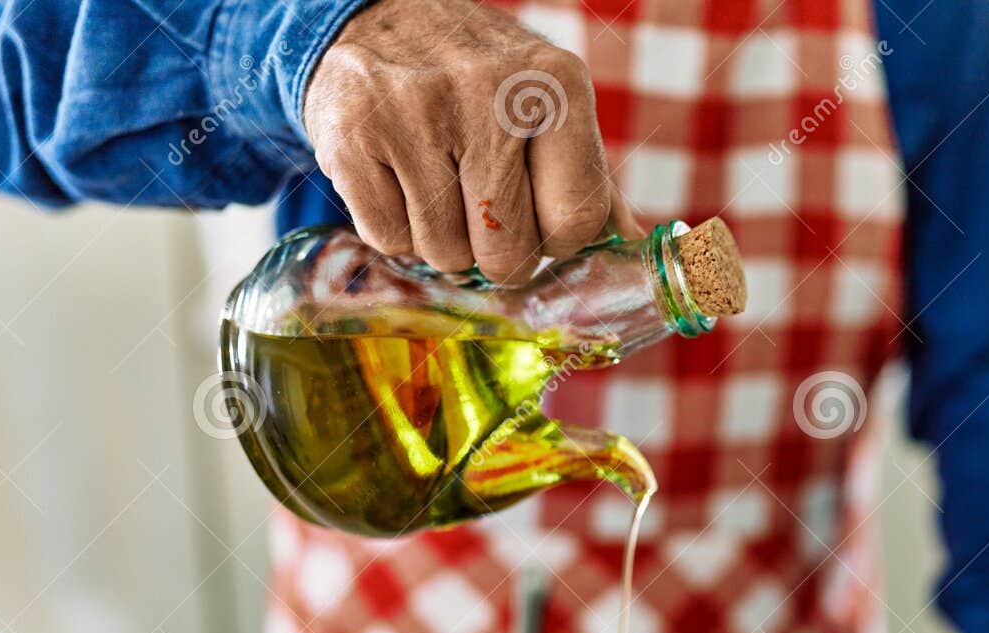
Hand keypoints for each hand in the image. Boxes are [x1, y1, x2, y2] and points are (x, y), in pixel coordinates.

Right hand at [303, 0, 640, 279]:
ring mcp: (414, 112)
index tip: (534, 214)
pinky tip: (398, 177)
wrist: (380, 18)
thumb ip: (593, 184)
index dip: (553, 239)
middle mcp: (486, 92)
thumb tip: (636, 248)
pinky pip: (390, 240)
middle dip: (495, 250)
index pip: (574, 223)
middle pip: (506, 254)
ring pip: (445, 254)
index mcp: (556, 83)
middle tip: (481, 204)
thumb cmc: (483, 82)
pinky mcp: (352, 136)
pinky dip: (396, 229)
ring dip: (444, 240)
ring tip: (437, 180)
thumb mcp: (551, 107)